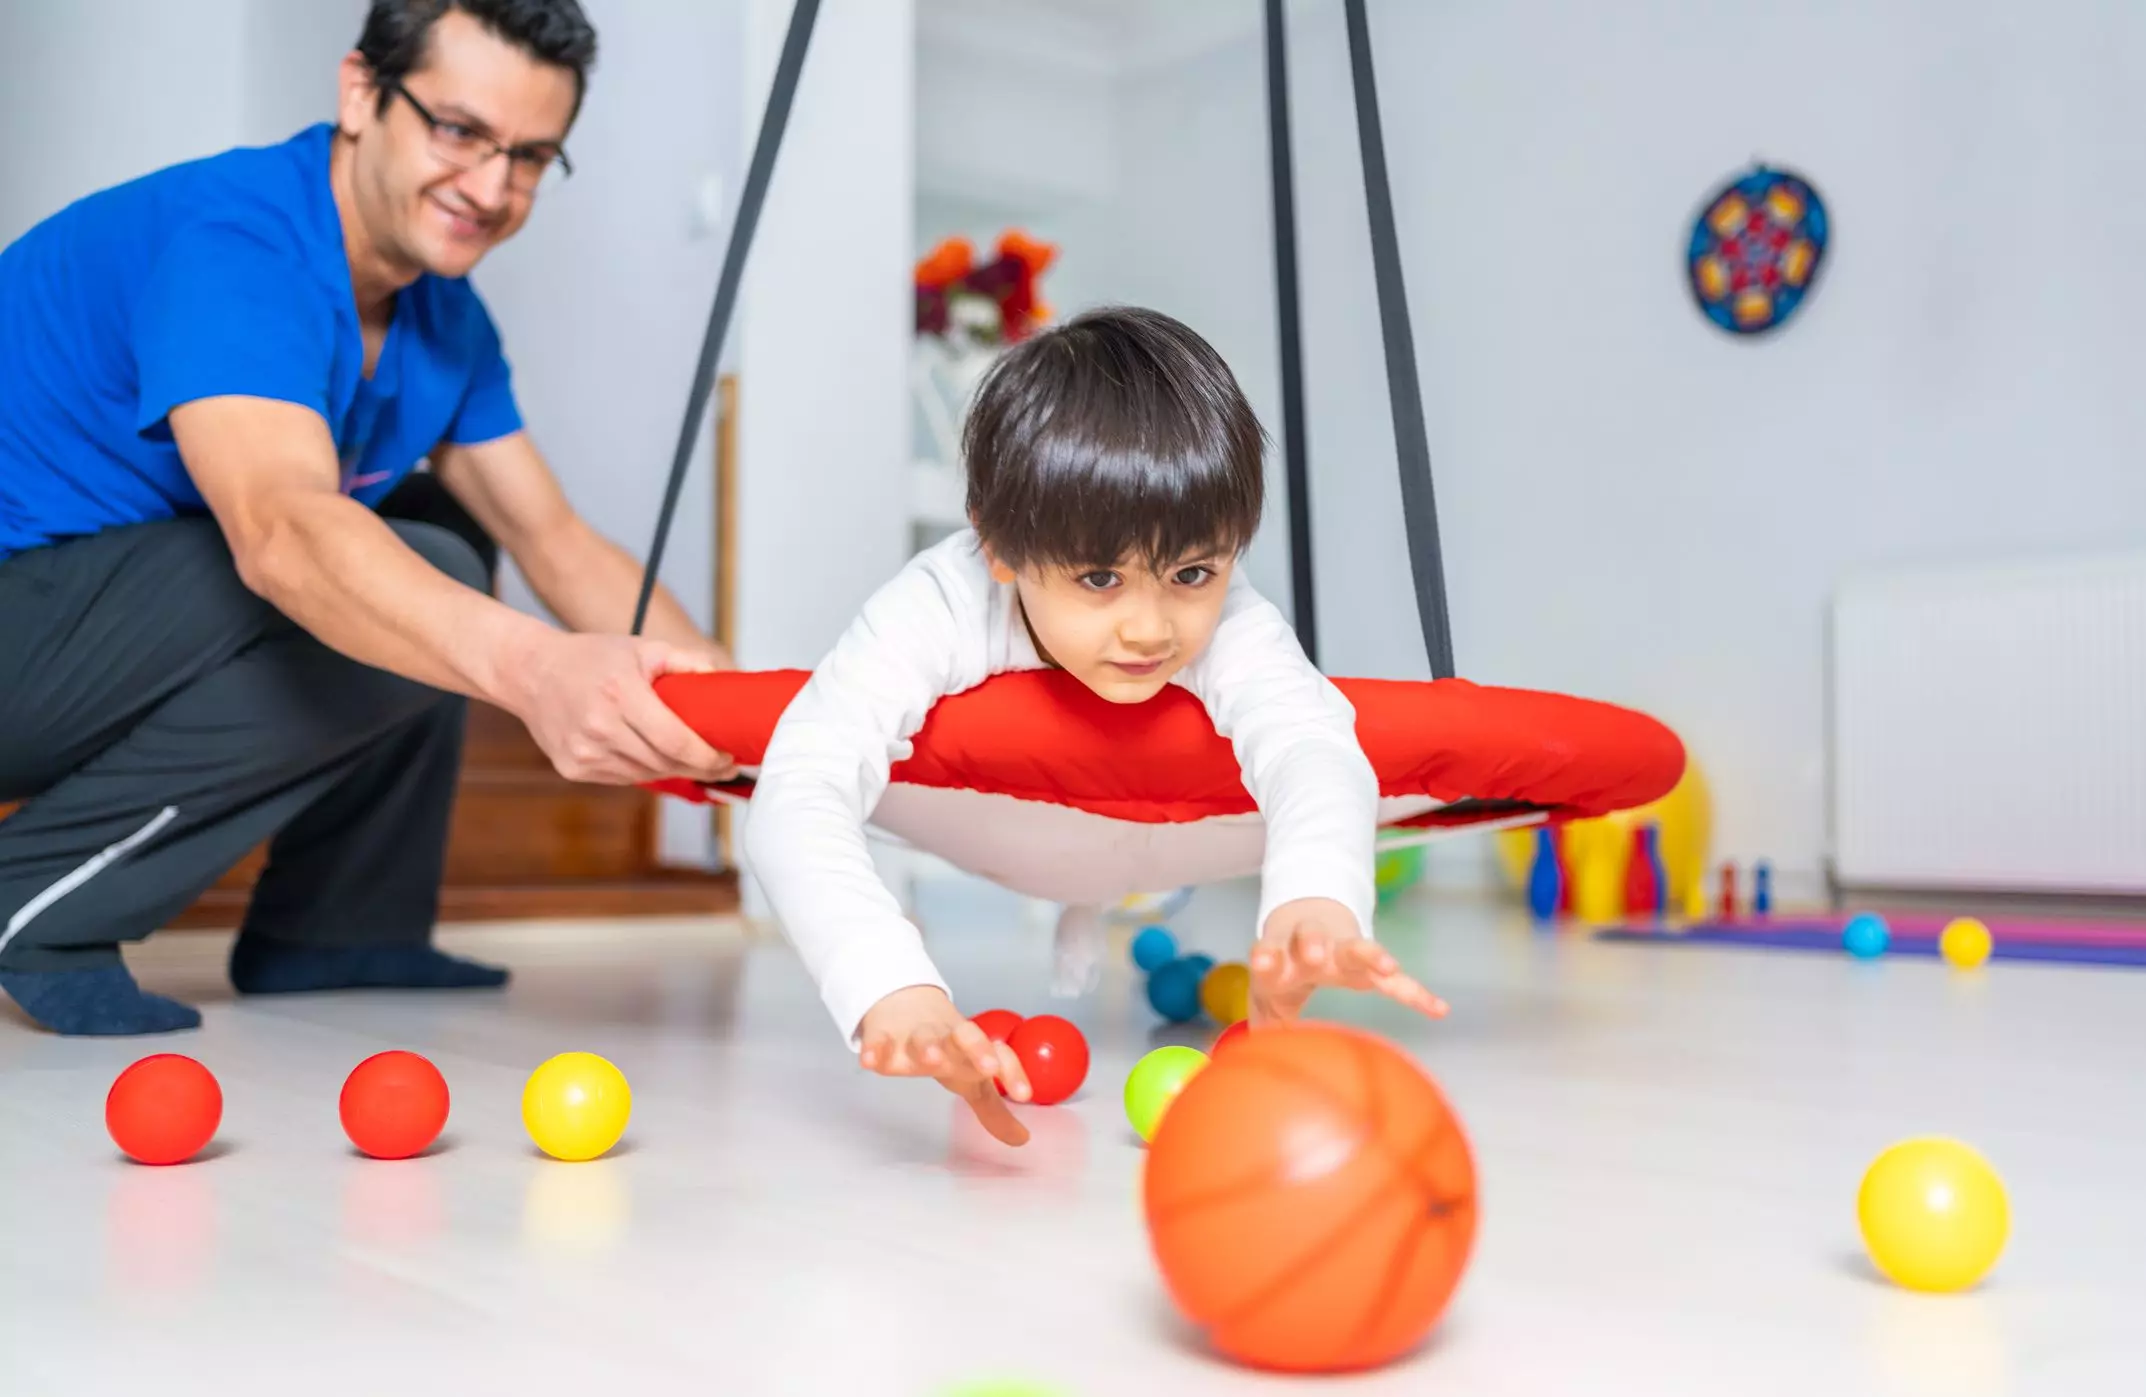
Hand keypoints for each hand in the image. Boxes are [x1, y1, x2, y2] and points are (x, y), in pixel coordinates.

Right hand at [505, 632, 738, 784]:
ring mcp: (584, 753)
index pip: (675, 742)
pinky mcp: (573, 769)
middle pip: (664, 764)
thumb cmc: (591, 658)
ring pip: (645, 775)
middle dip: (699, 769)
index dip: (707, 758)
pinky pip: (623, 778)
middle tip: (722, 766)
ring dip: (673, 771)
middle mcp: (600, 728)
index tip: (728, 760)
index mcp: (621, 695)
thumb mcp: (642, 647)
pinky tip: (655, 758)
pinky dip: (644, 771)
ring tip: (693, 762)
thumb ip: (686, 662)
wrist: (531, 673)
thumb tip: (723, 682)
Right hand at [857, 985, 1032, 1146]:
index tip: (1023, 1095)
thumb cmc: (947, 1047)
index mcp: (973, 1050)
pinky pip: (880, 1040)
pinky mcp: (884, 1035)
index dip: (1014, 1072)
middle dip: (978, 1049)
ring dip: (929, 1046)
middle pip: (967, 1036)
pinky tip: (871, 1061)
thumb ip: (993, 1109)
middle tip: (989, 1068)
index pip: (1000, 1055)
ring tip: (931, 1060)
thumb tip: (1021, 1139)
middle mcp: (948, 1039)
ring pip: (924, 1036)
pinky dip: (876, 1048)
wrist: (907, 1003)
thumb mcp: (970, 1079)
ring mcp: (915, 1035)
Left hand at [1250, 897, 1448, 1024]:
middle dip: (1313, 943)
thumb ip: (1262, 1023)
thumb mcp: (1268, 990)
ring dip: (1369, 953)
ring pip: (1356, 945)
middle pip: (1311, 936)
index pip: (1270, 951)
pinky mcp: (1370, 961)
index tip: (1263, 963)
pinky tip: (1438, 1010)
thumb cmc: (1284, 966)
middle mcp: (1312, 945)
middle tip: (1316, 956)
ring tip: (1387, 966)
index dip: (1266, 957)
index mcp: (1282, 953)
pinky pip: (1397, 980)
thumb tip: (1252, 1066)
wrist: (1308, 914)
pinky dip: (1416, 993)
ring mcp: (1343, 948)